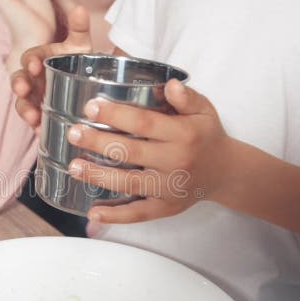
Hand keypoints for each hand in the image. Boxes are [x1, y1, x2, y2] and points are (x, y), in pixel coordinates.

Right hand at [10, 6, 92, 131]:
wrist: (88, 84)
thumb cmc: (79, 62)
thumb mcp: (80, 46)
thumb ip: (78, 28)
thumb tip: (79, 9)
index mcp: (40, 59)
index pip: (29, 57)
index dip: (30, 61)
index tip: (35, 66)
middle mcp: (33, 78)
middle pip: (19, 80)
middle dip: (19, 85)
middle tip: (23, 90)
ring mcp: (35, 97)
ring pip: (23, 103)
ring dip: (24, 109)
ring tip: (32, 117)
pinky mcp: (40, 115)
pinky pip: (34, 122)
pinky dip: (36, 127)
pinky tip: (40, 132)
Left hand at [65, 80, 234, 222]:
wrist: (226, 173)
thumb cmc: (206, 136)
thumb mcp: (204, 110)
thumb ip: (186, 97)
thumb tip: (169, 84)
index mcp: (183, 134)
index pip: (144, 123)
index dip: (115, 115)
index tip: (90, 107)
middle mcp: (175, 162)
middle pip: (130, 152)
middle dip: (98, 142)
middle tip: (73, 133)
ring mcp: (169, 188)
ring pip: (128, 183)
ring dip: (98, 176)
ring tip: (73, 166)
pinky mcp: (165, 207)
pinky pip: (138, 214)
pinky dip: (115, 216)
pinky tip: (93, 213)